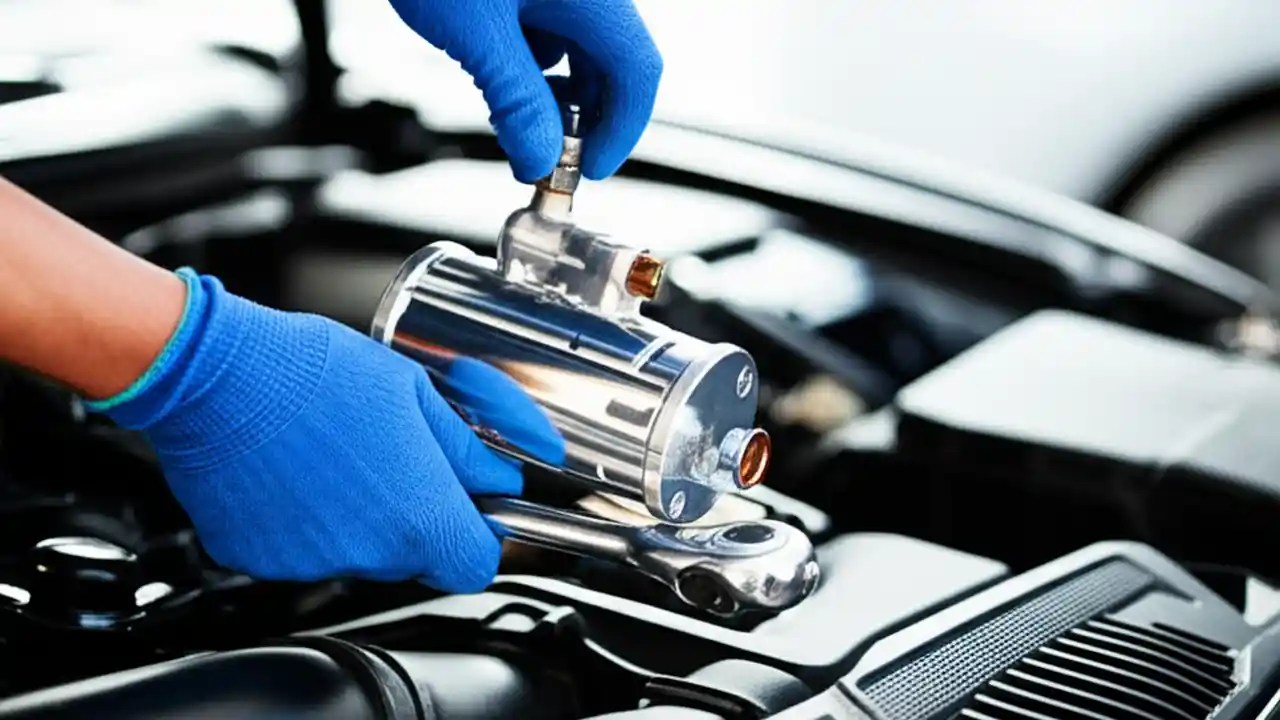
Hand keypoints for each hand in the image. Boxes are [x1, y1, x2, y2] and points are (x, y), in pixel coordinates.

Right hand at [86, 269, 553, 592]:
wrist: (215, 372)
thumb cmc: (313, 371)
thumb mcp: (413, 392)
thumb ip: (464, 449)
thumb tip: (500, 475)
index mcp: (418, 517)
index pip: (474, 565)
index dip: (474, 535)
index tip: (465, 508)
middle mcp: (366, 554)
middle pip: (413, 557)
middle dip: (410, 515)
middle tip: (385, 456)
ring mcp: (307, 562)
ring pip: (354, 553)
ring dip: (353, 517)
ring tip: (329, 454)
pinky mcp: (256, 558)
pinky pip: (297, 548)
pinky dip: (299, 519)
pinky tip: (290, 469)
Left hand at [386, 0, 662, 182]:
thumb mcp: (477, 37)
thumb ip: (517, 102)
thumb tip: (539, 159)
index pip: (637, 71)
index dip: (622, 129)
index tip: (592, 169)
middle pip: (612, 60)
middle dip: (585, 115)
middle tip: (549, 155)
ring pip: (578, 46)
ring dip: (555, 91)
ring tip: (514, 115)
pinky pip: (548, 25)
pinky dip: (530, 60)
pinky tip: (497, 72)